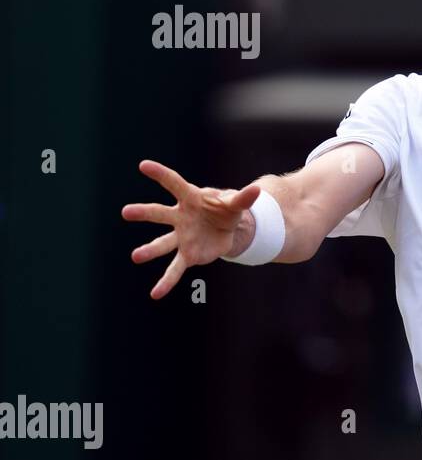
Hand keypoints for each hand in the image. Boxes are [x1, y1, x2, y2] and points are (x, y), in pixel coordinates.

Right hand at [121, 160, 261, 299]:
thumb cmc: (224, 209)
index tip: (144, 165)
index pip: (174, 183)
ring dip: (150, 249)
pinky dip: (166, 282)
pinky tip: (156, 294)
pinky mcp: (187, 254)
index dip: (160, 174)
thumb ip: (243, 198)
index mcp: (190, 198)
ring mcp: (180, 236)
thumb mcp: (235, 203)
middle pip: (160, 213)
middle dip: (144, 213)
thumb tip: (257, 189)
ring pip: (163, 242)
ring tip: (136, 256)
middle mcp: (179, 217)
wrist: (226, 229)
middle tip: (126, 212)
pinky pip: (175, 268)